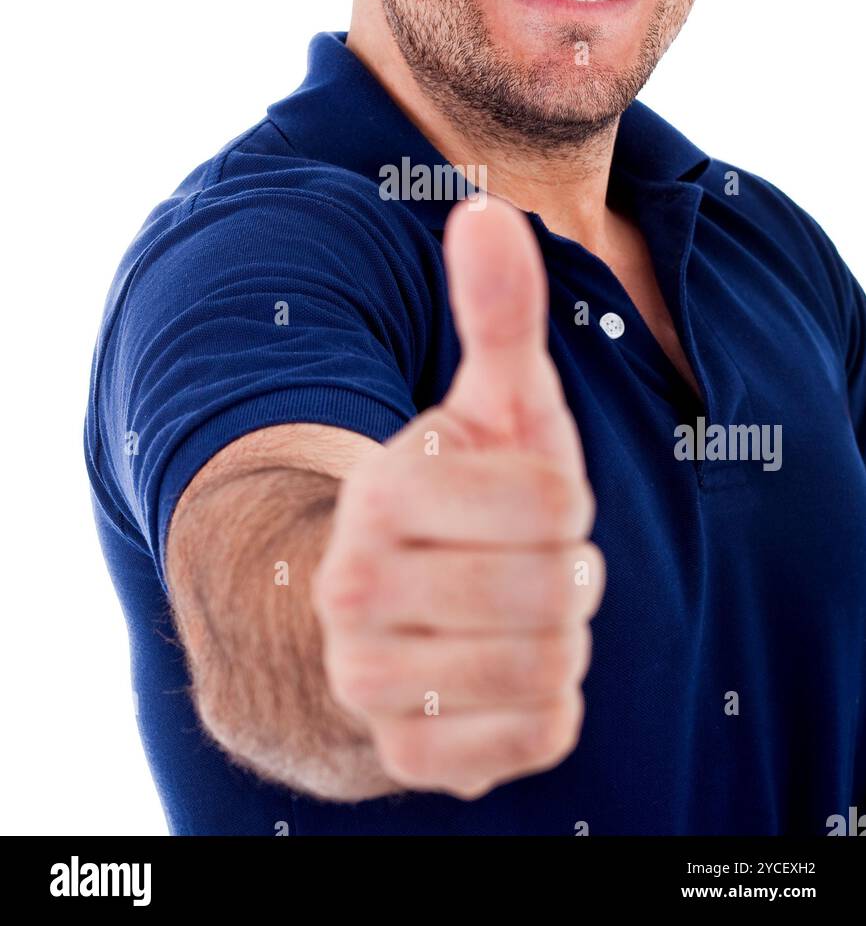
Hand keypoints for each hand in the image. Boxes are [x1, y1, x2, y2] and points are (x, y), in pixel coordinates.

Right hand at [311, 195, 603, 798]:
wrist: (381, 622)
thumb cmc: (459, 497)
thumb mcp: (486, 404)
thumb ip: (496, 313)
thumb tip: (486, 209)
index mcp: (380, 490)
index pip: (555, 501)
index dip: (564, 499)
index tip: (524, 500)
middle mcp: (353, 591)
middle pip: (556, 589)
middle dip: (564, 572)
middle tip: (525, 562)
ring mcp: (372, 683)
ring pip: (553, 665)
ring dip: (559, 638)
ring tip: (513, 613)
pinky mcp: (408, 760)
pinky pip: (538, 735)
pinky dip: (546, 704)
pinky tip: (503, 673)